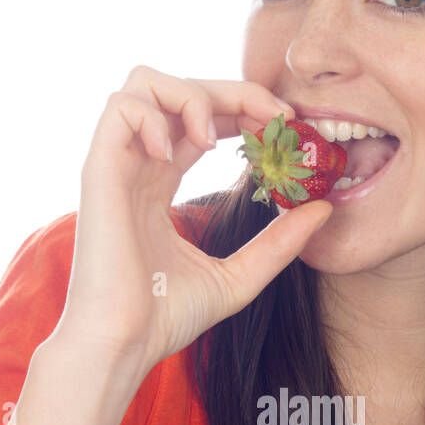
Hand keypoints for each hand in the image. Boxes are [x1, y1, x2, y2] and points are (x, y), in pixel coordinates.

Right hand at [52, 65, 334, 386]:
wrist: (123, 343)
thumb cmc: (164, 318)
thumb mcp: (239, 276)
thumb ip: (278, 243)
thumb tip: (324, 208)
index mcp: (162, 184)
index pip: (203, 121)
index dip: (244, 108)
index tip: (285, 125)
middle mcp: (138, 166)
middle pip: (181, 90)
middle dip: (234, 91)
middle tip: (275, 116)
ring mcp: (117, 164)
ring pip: (144, 82)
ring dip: (192, 94)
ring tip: (218, 136)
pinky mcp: (100, 169)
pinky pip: (120, 106)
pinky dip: (155, 112)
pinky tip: (180, 152)